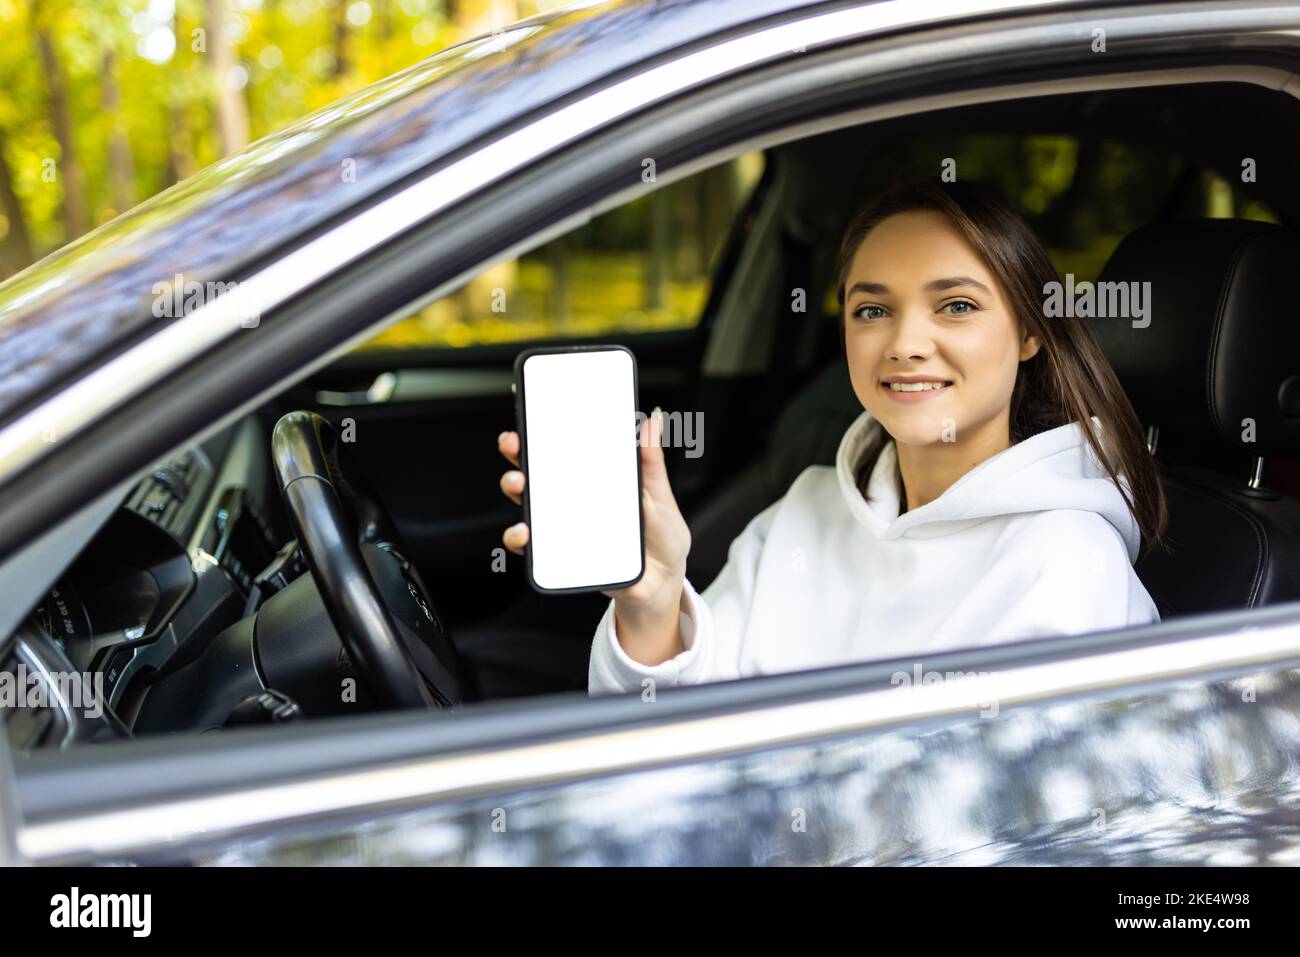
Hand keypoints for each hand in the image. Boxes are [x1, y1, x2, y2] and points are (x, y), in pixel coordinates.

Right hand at [496, 407, 690, 608]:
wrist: (664, 581)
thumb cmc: (661, 537)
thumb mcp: (659, 495)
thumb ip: (652, 461)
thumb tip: (653, 421)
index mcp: (595, 483)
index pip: (561, 453)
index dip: (541, 434)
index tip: (530, 417)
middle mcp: (573, 503)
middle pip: (536, 474)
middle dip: (517, 455)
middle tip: (515, 444)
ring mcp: (564, 529)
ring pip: (527, 506)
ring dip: (514, 491)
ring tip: (518, 484)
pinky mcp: (562, 557)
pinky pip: (532, 549)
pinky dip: (520, 539)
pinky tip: (525, 532)